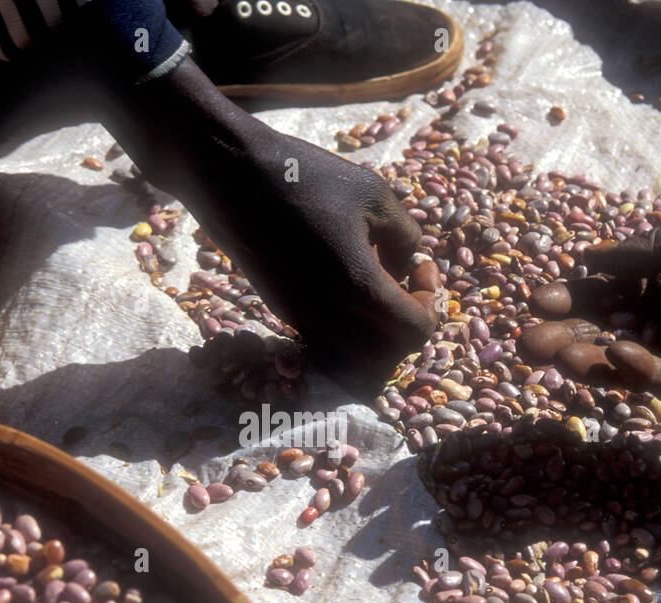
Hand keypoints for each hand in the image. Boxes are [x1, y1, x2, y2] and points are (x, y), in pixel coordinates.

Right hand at [99, 61, 432, 392]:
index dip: (430, 303)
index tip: (420, 264)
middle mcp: (328, 316)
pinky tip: (347, 292)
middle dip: (406, 327)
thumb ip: (406, 235)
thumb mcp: (373, 193)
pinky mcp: (284, 314)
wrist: (230, 177)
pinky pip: (327, 351)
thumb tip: (409, 265)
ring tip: (378, 296)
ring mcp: (302, 320)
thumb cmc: (305, 176)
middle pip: (388, 361)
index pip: (415, 332)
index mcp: (357, 286)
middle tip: (405, 283)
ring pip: (354, 367)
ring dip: (376, 343)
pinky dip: (349, 339)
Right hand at [519, 197, 660, 398]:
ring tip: (554, 356)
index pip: (612, 293)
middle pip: (611, 334)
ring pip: (633, 365)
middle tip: (527, 342)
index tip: (537, 297)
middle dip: (568, 337)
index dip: (574, 297)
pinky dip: (642, 374)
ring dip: (591, 361)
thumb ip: (656, 251)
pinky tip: (615, 356)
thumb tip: (590, 259)